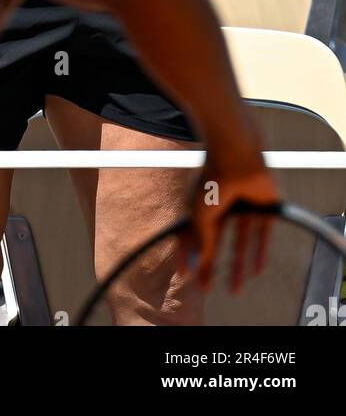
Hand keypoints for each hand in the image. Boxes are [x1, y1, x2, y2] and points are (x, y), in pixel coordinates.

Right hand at [185, 146, 280, 291]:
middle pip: (217, 243)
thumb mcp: (201, 219)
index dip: (187, 256)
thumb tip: (201, 265)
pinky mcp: (264, 208)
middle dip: (211, 266)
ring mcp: (243, 207)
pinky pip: (263, 234)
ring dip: (238, 266)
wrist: (236, 159)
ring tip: (236, 289)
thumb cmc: (212, 184)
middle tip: (207, 290)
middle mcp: (222, 207)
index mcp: (202, 205)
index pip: (193, 235)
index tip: (184, 276)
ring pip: (241, 242)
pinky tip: (257, 271)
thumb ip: (203, 243)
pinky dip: (260, 252)